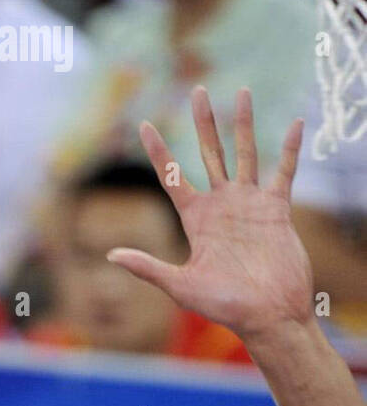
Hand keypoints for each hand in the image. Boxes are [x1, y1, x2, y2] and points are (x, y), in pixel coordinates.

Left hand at [109, 88, 313, 339]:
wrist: (267, 316)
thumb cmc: (223, 307)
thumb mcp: (180, 286)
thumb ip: (148, 267)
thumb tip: (111, 254)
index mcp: (195, 220)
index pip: (173, 177)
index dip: (158, 151)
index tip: (143, 124)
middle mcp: (221, 206)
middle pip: (209, 153)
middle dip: (203, 122)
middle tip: (197, 89)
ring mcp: (250, 205)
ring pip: (246, 153)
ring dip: (244, 124)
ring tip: (242, 92)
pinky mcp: (277, 210)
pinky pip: (284, 172)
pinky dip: (290, 148)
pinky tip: (295, 121)